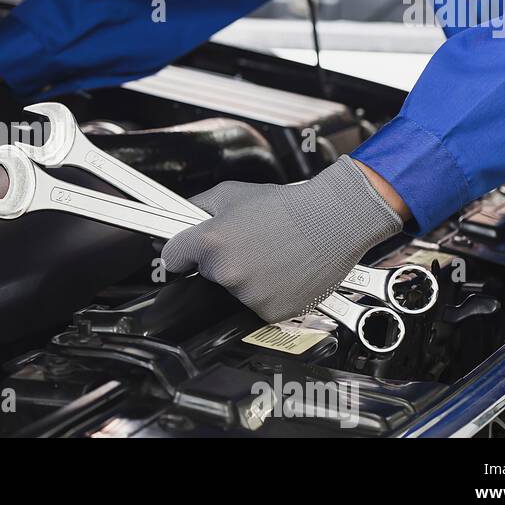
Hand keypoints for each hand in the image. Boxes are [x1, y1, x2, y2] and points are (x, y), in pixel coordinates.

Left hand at [160, 156, 402, 322]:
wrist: (333, 221)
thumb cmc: (287, 206)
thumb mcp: (232, 193)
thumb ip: (197, 207)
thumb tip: (177, 219)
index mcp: (210, 241)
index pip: (171, 258)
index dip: (180, 252)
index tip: (186, 253)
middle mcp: (226, 271)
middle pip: (206, 274)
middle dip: (220, 261)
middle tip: (248, 244)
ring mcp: (247, 294)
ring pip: (232, 291)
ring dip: (245, 278)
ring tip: (270, 256)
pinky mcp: (270, 311)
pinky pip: (257, 305)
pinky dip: (267, 293)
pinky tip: (281, 272)